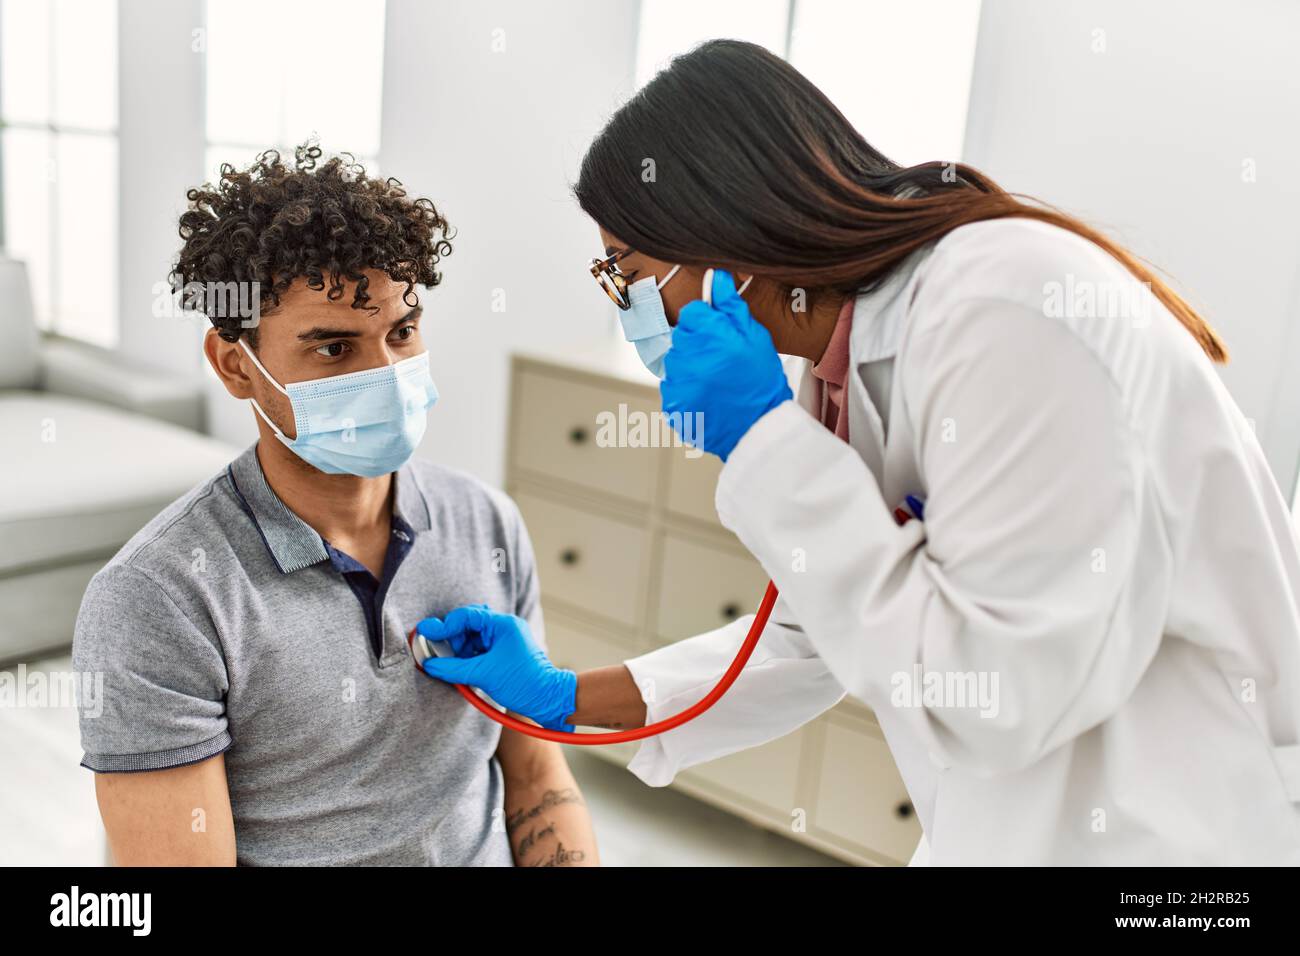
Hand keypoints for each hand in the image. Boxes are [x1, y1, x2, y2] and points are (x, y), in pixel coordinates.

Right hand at [416, 604, 577, 731]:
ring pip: (472, 640)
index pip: (466, 617)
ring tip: (457, 669)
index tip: (426, 633)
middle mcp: (504, 628)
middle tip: (443, 657)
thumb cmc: (523, 683)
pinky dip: (469, 660)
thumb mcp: (483, 674)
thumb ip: (453, 667)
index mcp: (502, 624)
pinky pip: (480, 651)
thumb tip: (431, 664)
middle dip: (453, 641)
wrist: (548, 699)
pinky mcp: (504, 654)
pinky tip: (465, 672)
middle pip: (467, 627)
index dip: (444, 626)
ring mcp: (504, 640)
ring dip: (461, 653)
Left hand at [661, 269, 792, 459]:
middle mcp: (687, 358)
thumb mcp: (754, 336)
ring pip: (676, 362)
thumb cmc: (761, 380)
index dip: (708, 322)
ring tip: (718, 382)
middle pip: (682, 337)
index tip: (721, 337)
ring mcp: (677, 384)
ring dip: (692, 367)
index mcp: (708, 336)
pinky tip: (709, 397)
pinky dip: (688, 390)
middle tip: (724, 362)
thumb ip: (730, 305)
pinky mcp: (672, 406)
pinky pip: (674, 387)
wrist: (759, 429)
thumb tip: (715, 276)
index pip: (692, 313)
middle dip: (699, 344)